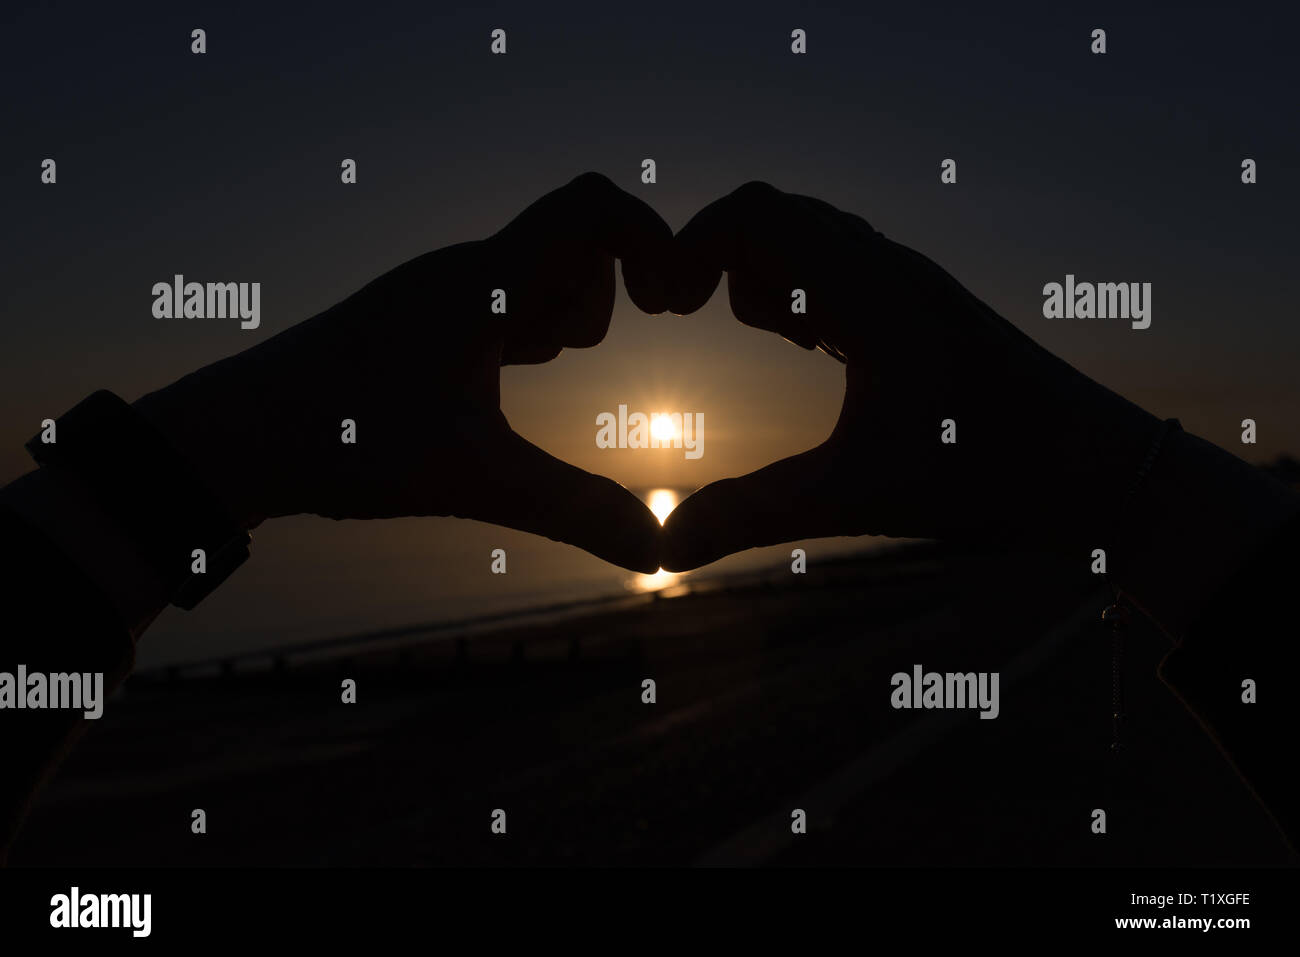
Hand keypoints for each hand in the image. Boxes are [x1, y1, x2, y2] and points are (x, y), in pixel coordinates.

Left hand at [135, 173, 673, 572]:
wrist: (233, 436)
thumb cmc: (344, 442)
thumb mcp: (473, 478)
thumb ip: (573, 511)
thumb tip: (659, 554)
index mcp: (483, 283)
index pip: (590, 206)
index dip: (649, 238)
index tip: (668, 305)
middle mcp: (463, 273)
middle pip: (573, 243)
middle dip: (602, 297)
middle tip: (574, 358)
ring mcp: (436, 296)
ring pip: (534, 273)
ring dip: (561, 314)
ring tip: (529, 369)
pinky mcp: (418, 322)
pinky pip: (498, 300)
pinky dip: (524, 329)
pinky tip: (503, 379)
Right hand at [660, 182, 1162, 569]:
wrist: (1104, 471)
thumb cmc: (992, 472)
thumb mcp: (858, 495)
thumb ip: (753, 516)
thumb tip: (662, 550)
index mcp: (868, 287)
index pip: (757, 213)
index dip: (692, 245)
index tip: (665, 307)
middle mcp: (890, 270)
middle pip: (779, 220)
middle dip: (720, 260)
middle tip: (685, 316)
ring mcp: (912, 290)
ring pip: (815, 245)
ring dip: (767, 276)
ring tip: (762, 339)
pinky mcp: (928, 318)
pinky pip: (847, 275)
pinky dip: (806, 294)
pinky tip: (808, 349)